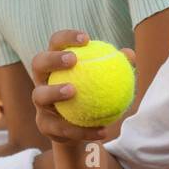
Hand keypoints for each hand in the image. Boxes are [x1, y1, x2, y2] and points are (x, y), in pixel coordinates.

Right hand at [30, 29, 135, 145]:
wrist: (79, 127)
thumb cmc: (94, 94)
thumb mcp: (106, 80)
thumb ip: (116, 67)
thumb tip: (129, 54)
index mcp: (56, 63)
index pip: (56, 43)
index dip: (67, 37)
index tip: (86, 39)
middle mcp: (43, 79)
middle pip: (38, 63)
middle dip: (52, 58)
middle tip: (72, 60)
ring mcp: (40, 102)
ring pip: (39, 95)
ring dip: (54, 91)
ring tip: (72, 91)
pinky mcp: (44, 124)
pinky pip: (61, 127)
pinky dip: (81, 130)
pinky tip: (102, 130)